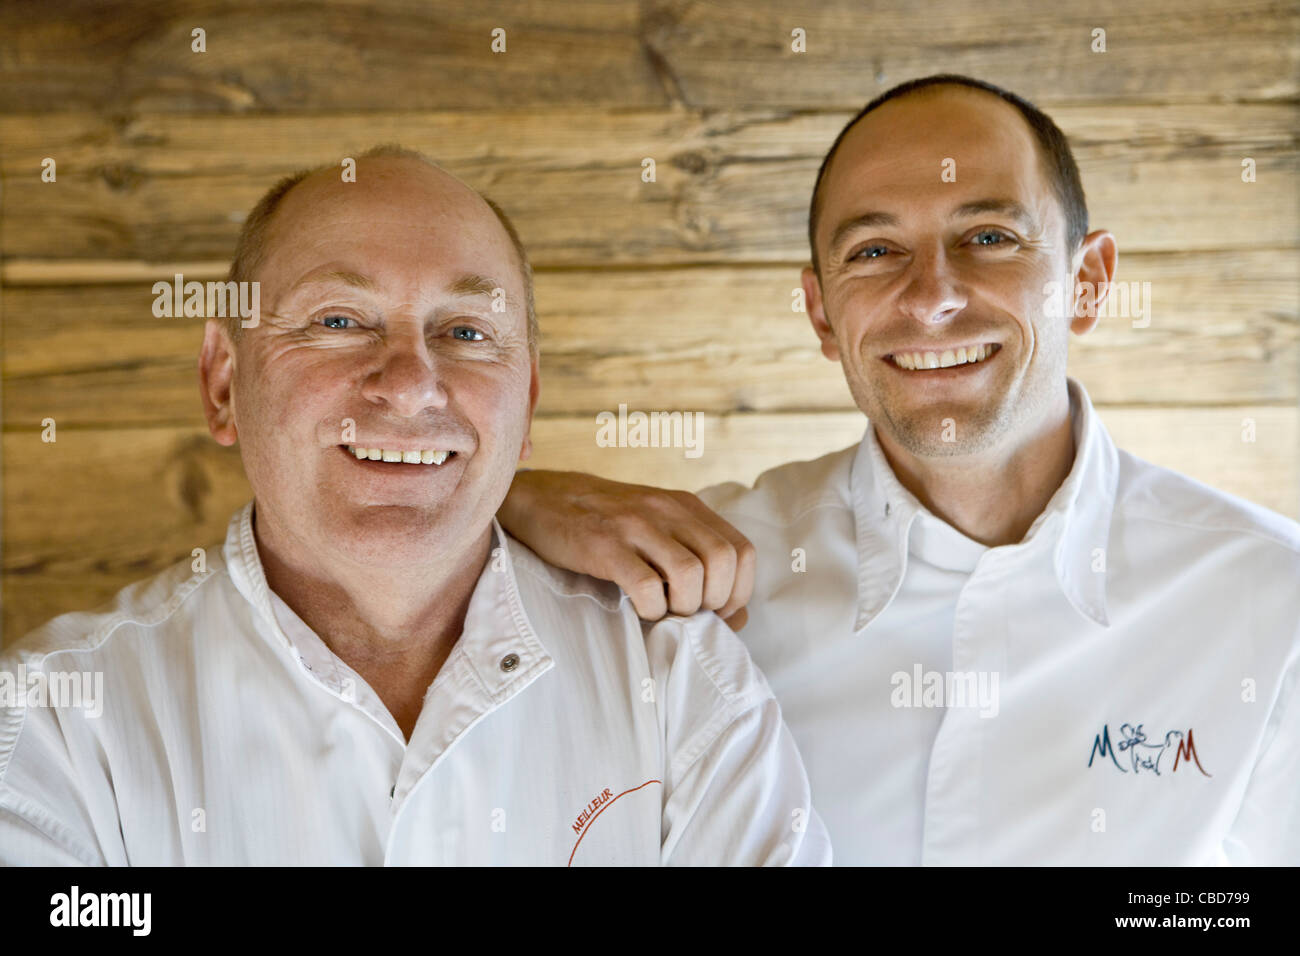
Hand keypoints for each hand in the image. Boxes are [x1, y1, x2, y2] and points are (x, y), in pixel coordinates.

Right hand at [498, 470, 754, 628]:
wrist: (541, 500)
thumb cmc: (604, 527)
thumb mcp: (657, 531)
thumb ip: (697, 562)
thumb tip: (740, 619)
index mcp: (686, 507)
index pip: (742, 551)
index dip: (738, 590)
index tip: (716, 611)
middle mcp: (667, 510)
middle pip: (723, 562)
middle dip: (714, 601)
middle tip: (690, 614)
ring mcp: (636, 525)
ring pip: (690, 573)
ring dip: (683, 606)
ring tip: (664, 611)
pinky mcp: (604, 545)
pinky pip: (646, 585)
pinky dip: (651, 608)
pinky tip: (638, 608)